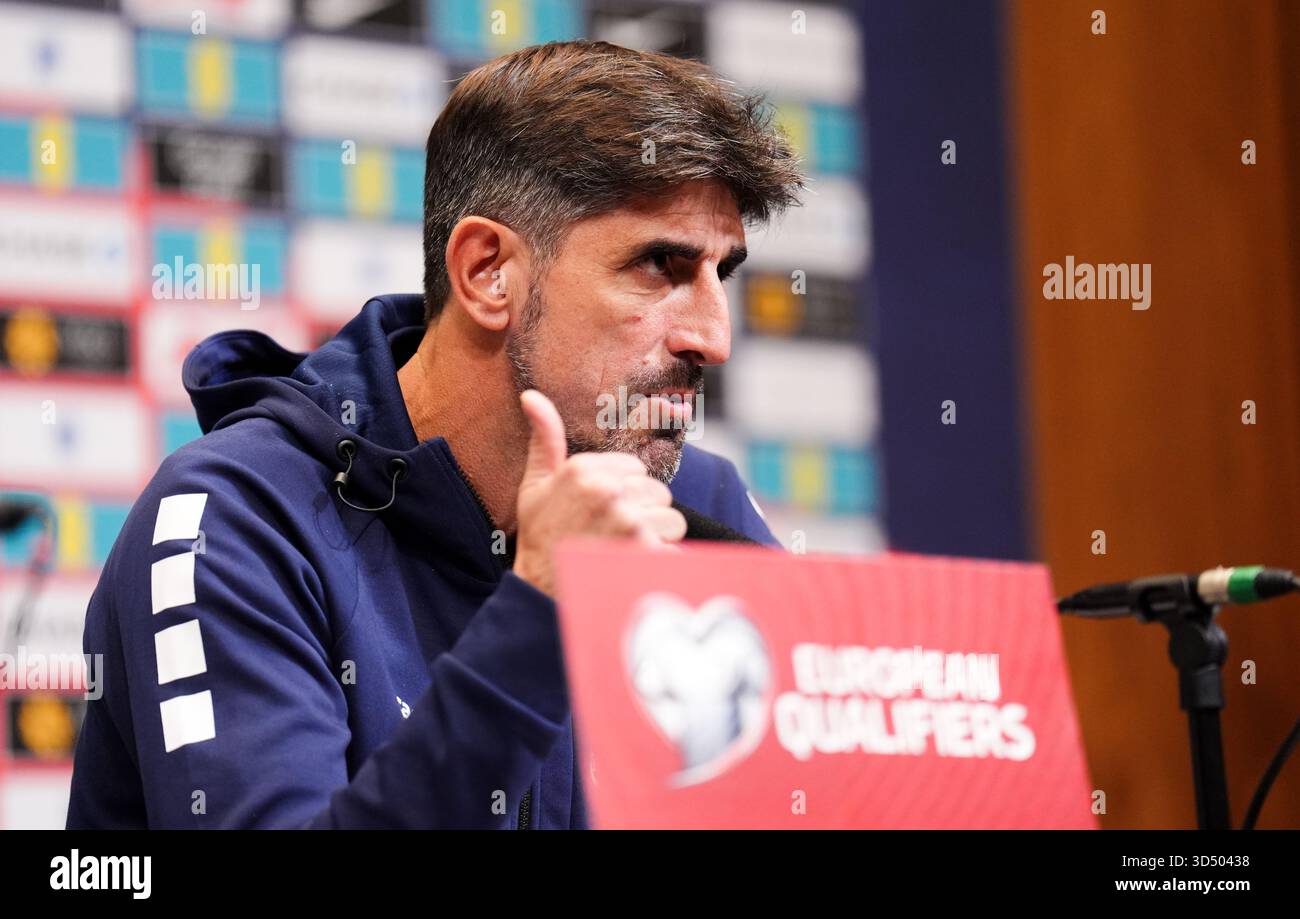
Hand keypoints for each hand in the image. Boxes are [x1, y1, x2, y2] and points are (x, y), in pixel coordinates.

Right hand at [513, 389, 685, 595]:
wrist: (538, 592)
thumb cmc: (540, 536)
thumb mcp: (535, 484)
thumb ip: (544, 438)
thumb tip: (532, 395)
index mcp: (585, 469)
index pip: (636, 469)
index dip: (624, 491)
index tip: (602, 510)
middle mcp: (609, 491)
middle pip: (658, 493)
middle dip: (643, 512)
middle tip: (613, 534)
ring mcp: (629, 522)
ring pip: (673, 521)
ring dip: (657, 538)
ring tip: (625, 551)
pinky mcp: (645, 553)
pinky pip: (675, 551)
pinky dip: (662, 563)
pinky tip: (635, 569)